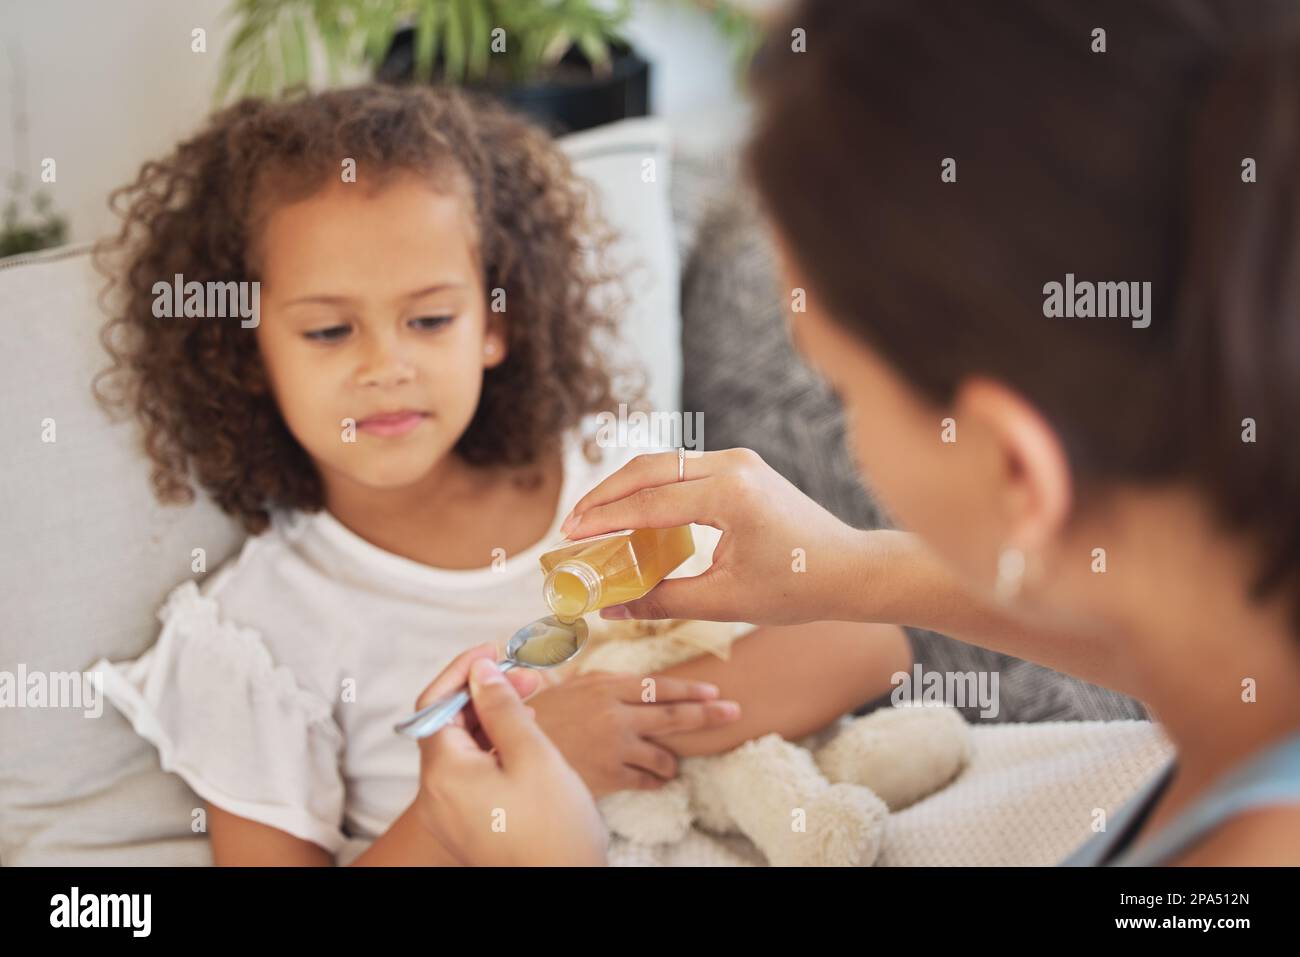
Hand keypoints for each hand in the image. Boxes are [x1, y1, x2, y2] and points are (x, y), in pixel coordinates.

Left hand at [411, 643, 606, 865]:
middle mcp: (436, 794)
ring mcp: (451, 812)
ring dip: (491, 720)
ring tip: (531, 706)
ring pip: (462, 748)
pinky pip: (471, 773)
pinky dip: (493, 749)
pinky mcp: (468, 823)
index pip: (434, 704)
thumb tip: (481, 671)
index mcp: (444, 773)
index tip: (494, 651)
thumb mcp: (534, 755)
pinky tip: (525, 740)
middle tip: (527, 677)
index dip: (462, 671)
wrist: (566, 889)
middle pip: (447, 724)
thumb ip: (503, 708)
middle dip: (483, 694)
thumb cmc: (554, 828)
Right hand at [529, 672, 741, 797]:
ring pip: (664, 754)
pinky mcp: (611, 774)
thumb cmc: (533, 714)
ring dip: (672, 762)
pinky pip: (647, 780)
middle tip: (735, 712)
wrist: (507, 746)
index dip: (691, 690)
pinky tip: (654, 782)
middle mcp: (616, 713)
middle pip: (675, 716)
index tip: (714, 692)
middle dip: (709, 715)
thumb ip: (596, 681)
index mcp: (606, 686)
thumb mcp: (566, 686)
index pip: (660, 686)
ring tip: (672, 766)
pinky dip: (655, 781)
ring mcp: (616, 745)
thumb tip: (617, 677)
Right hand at [559, 448, 860, 625]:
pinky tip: (633, 513)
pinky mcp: (742, 467)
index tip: (570, 535)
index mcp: (730, 494)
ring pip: (663, 464)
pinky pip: (683, 470)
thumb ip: (661, 599)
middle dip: (605, 496)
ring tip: (594, 519)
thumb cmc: (798, 588)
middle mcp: (732, 465)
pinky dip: (652, 489)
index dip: (604, 520)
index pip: (649, 502)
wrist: (851, 570)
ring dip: (626, 489)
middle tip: (572, 524)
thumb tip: (609, 606)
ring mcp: (738, 461)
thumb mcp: (725, 601)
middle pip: (648, 469)